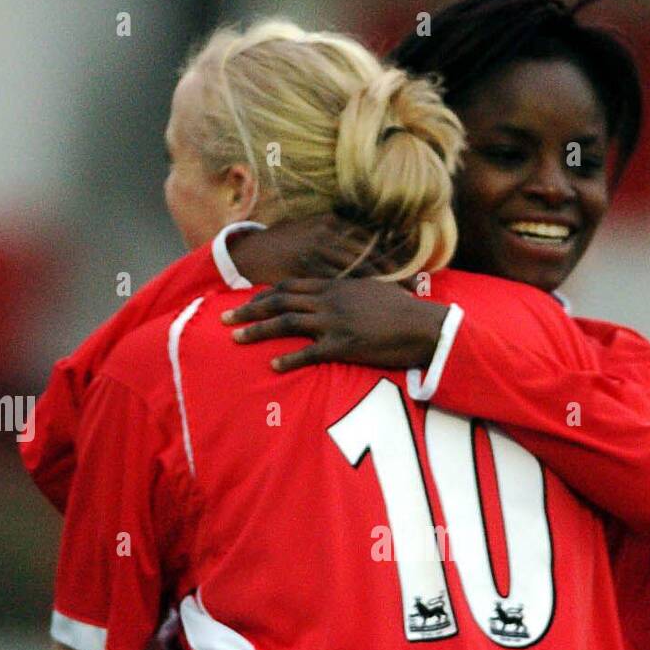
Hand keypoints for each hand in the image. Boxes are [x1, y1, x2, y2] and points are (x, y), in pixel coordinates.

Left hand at [222, 277, 447, 373]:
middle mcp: (330, 300)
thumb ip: (354, 291)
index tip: (248, 301)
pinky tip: (273, 364)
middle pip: (280, 300)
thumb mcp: (376, 291)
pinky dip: (289, 358)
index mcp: (336, 285)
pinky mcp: (344, 345)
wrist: (424, 326)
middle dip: (249, 309)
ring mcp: (335, 321)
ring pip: (286, 322)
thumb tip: (348, 294)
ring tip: (236, 338)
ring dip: (258, 330)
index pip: (291, 285)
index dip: (266, 293)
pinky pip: (309, 352)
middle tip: (225, 318)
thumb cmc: (405, 310)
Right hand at [228, 214, 397, 286]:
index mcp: (333, 223)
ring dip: (380, 285)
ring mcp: (317, 249)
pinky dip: (355, 295)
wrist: (254, 253)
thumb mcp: (314, 232)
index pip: (371, 241)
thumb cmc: (287, 244)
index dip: (393, 257)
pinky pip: (337, 283)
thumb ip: (338, 238)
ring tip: (399, 299)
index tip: (413, 272)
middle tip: (414, 288)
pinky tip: (370, 307)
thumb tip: (366, 245)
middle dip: (394, 272)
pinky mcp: (307, 268)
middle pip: (370, 254)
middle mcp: (328, 233)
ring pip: (358, 268)